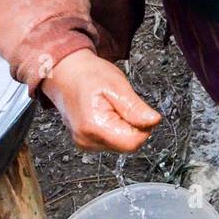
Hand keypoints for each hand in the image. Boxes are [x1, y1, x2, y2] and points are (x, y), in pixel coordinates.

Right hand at [41, 49, 161, 152]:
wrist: (64, 73)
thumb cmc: (87, 75)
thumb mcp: (117, 85)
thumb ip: (135, 107)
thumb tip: (153, 121)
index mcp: (94, 127)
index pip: (134, 142)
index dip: (143, 126)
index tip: (137, 109)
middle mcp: (86, 140)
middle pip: (128, 144)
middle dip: (133, 126)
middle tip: (122, 104)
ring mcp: (84, 142)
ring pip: (121, 143)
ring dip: (124, 126)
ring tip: (111, 106)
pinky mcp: (85, 141)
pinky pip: (112, 140)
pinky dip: (115, 127)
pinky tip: (107, 112)